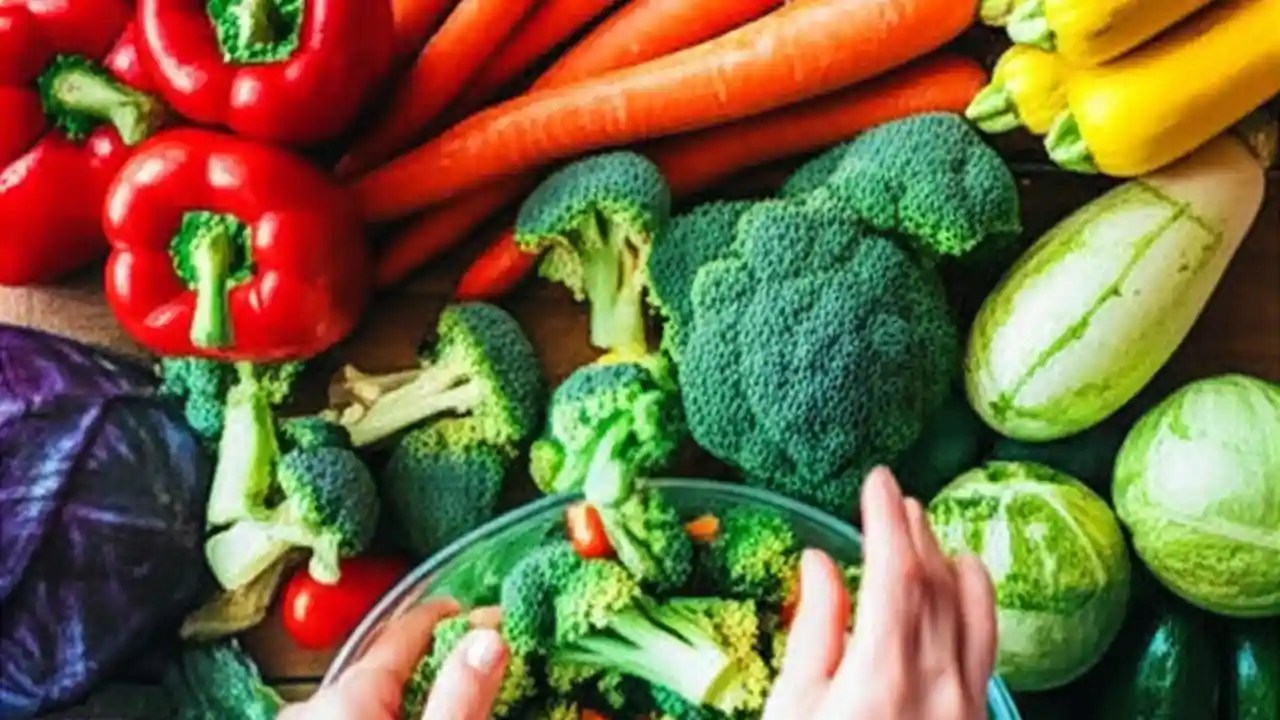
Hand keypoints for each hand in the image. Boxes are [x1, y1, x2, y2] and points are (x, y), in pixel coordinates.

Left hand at [279, 598, 509, 719]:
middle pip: (382, 662)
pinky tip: (403, 714)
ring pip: (363, 694)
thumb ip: (460, 696)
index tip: (479, 613)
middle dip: (427, 657)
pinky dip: (378, 710)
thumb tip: (488, 638)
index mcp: (345, 696)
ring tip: (444, 696)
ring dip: (403, 691)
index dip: (446, 615)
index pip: (403, 631)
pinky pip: (346, 715)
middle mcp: (312, 708)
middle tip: (472, 658)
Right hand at [764, 467, 997, 719]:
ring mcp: (967, 702)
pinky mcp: (977, 716)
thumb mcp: (793, 706)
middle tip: (896, 500)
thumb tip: (820, 563)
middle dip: (914, 534)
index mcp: (882, 672)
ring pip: (967, 611)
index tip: (877, 481)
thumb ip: (813, 631)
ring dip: (946, 560)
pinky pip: (986, 643)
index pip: (895, 573)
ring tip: (924, 529)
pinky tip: (968, 579)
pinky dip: (978, 599)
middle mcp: (937, 682)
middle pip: (934, 586)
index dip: (887, 519)